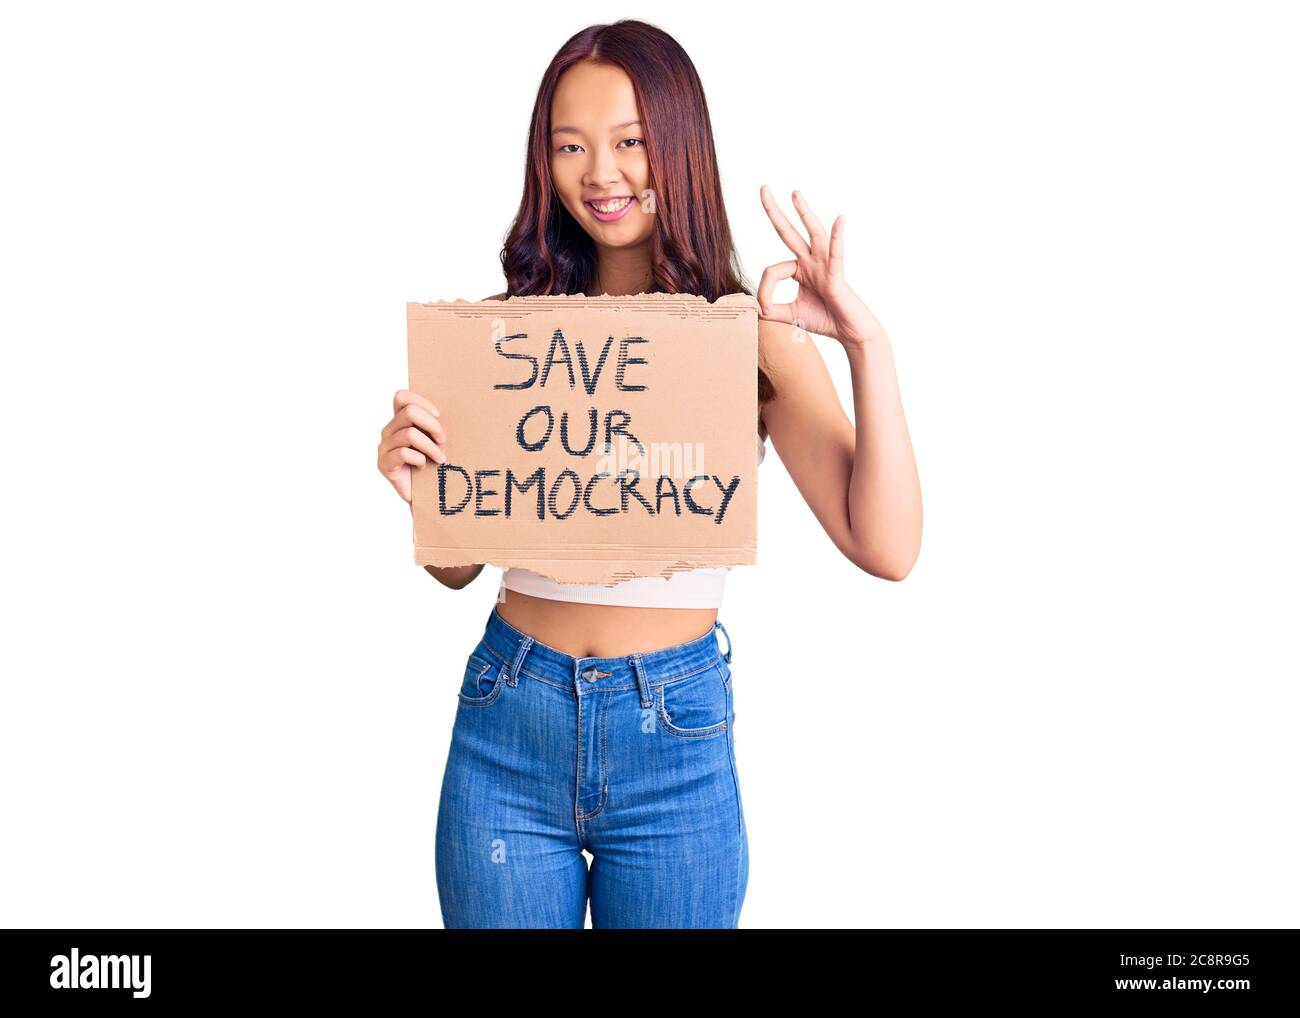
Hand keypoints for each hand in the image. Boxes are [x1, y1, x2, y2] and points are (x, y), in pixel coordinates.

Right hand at [377, 389, 446, 502]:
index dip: (421, 402)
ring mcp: (384, 447)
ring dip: (431, 447)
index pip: (401, 397)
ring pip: (409, 434)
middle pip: (409, 412)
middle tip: (444, 440)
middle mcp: (388, 431)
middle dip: (432, 425)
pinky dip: (419, 459)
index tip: (439, 416)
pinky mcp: (384, 464)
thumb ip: (435, 426)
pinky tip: (423, 467)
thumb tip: (457, 410)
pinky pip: (403, 453)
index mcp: (399, 421)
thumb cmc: (433, 465)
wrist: (425, 496)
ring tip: (441, 459)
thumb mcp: (435, 441)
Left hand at [756, 185, 883, 346]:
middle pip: (789, 233)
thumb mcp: (791, 316)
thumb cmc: (826, 319)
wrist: (850, 331)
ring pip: (814, 234)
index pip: (772, 271)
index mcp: (800, 270)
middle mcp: (812, 262)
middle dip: (775, 212)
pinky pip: (836, 254)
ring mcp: (825, 266)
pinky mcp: (837, 276)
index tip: (764, 309)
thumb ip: (773, 311)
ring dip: (805, 213)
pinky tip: (840, 219)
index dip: (764, 291)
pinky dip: (838, 237)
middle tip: (762, 188)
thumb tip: (755, 309)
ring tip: (794, 193)